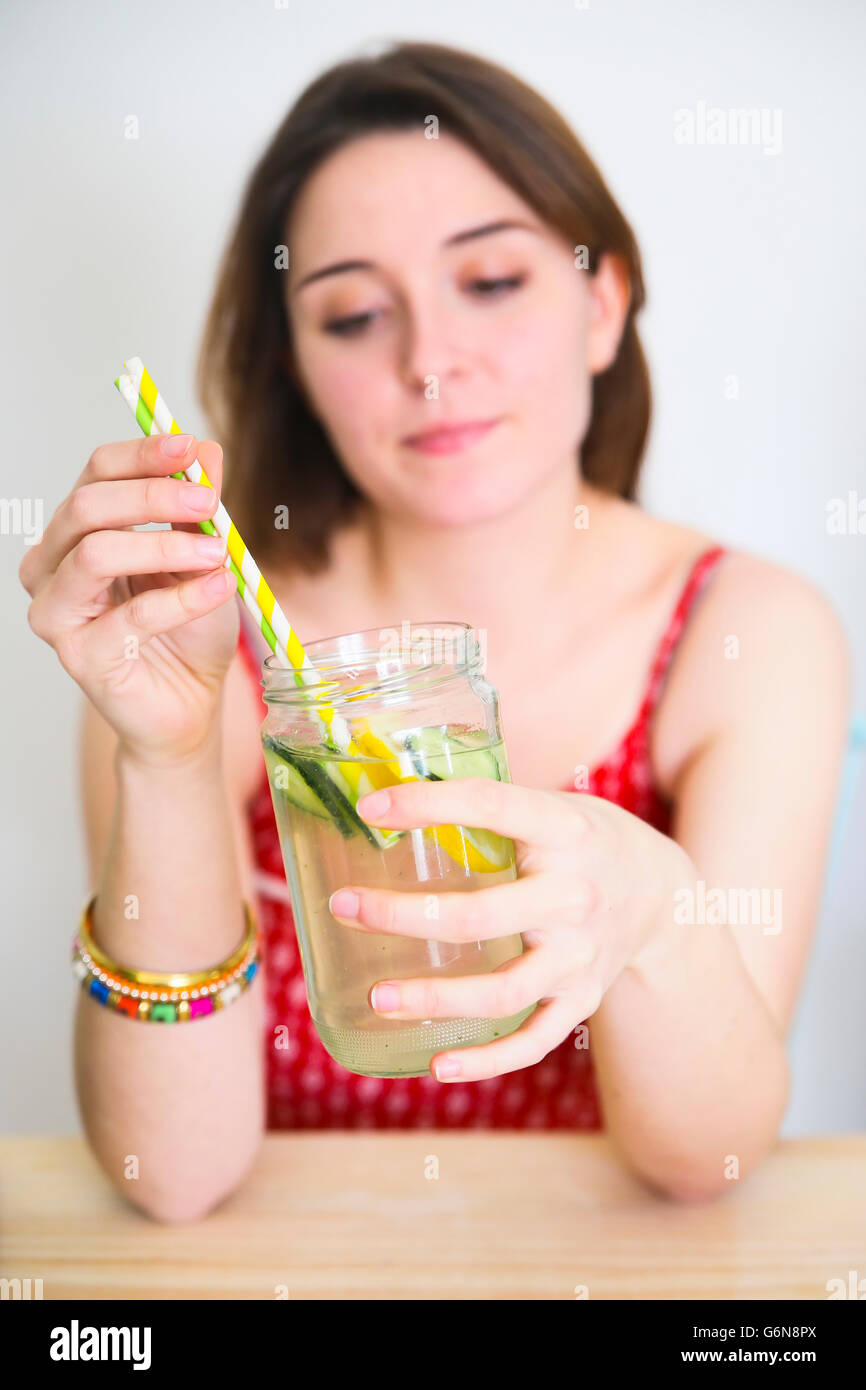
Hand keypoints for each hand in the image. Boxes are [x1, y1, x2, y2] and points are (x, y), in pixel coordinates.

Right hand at [19, 434, 238, 766]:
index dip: (141, 455)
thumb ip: (197, 507)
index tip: (188, 449)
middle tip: (208, 502)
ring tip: (218, 553)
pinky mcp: (79, 656)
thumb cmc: (189, 627)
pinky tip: (219, 588)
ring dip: (164, 547)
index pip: (96, 474)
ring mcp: (57, 613)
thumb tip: (204, 450)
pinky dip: (182, 598)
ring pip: (95, 555)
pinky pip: (130, 616)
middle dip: (152, 496)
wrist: (191, 701)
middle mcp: (53, 566)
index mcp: (78, 531)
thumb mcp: (202, 555)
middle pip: (87, 508)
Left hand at [328, 777, 693, 1081]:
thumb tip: (386, 791)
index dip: (428, 804)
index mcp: (564, 830)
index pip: (492, 806)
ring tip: (376, 997)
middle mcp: (575, 896)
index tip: (370, 806)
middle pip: (481, 916)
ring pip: (503, 992)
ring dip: (434, 999)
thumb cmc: (582, 841)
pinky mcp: (582, 1000)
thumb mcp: (552, 805)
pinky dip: (486, 1061)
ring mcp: (581, 956)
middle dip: (402, 915)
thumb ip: (486, 806)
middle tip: (345, 907)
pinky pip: (533, 1040)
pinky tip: (437, 1063)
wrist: (662, 895)